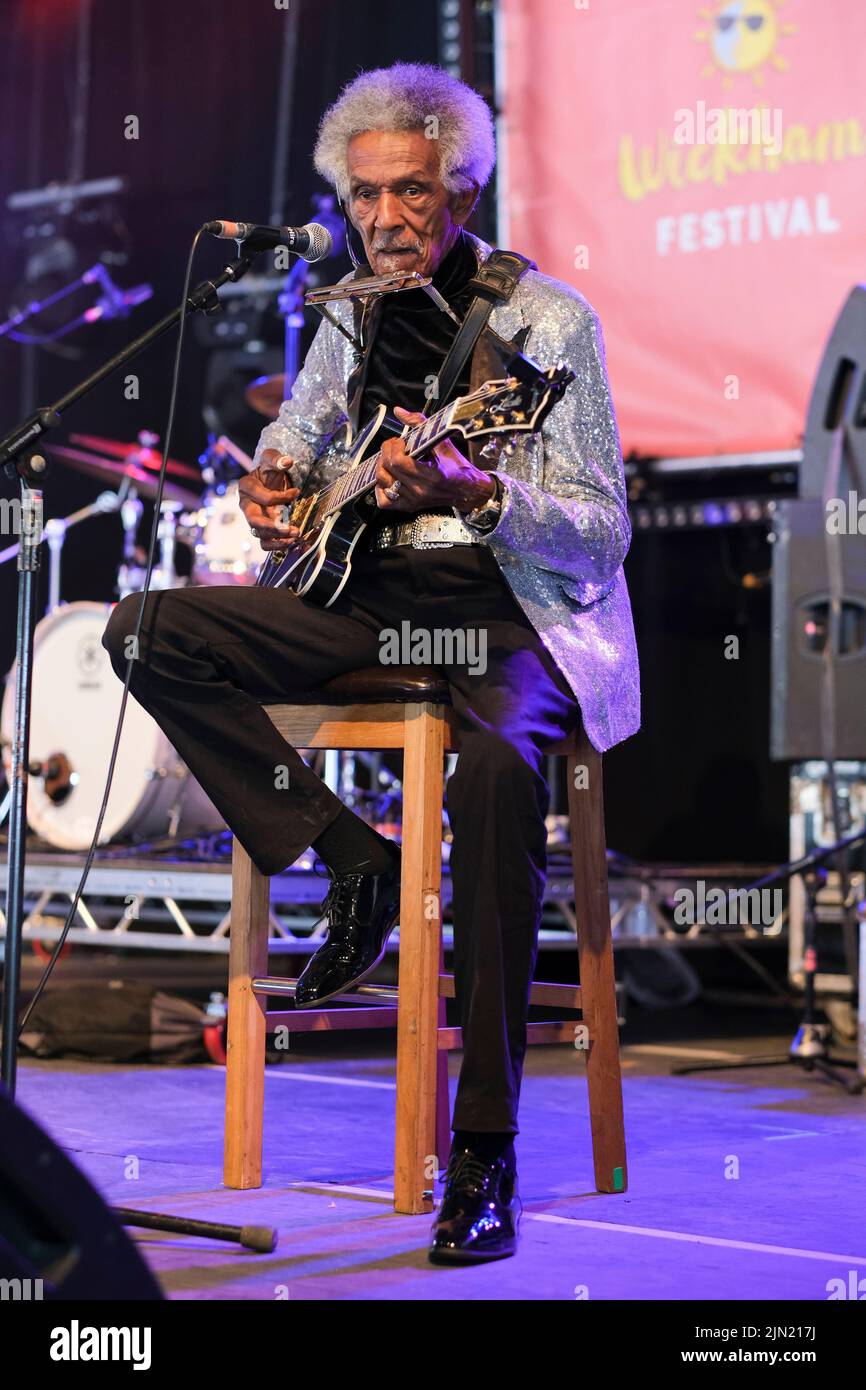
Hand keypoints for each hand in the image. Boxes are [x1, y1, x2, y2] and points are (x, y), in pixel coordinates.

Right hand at [238, 449, 299, 549]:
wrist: (270, 481)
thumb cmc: (269, 470)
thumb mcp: (272, 459)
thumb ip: (277, 459)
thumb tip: (287, 461)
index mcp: (246, 486)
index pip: (262, 496)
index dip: (280, 497)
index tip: (296, 492)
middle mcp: (246, 504)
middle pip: (254, 520)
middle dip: (273, 526)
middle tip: (292, 529)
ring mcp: (252, 518)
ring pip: (259, 533)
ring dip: (278, 537)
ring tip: (295, 534)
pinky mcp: (260, 528)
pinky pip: (264, 542)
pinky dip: (276, 545)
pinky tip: (290, 542)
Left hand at [375, 407, 495, 512]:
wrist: (467, 490)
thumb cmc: (458, 467)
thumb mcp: (443, 442)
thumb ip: (420, 424)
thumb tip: (399, 412)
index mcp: (430, 476)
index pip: (397, 462)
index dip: (394, 447)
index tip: (401, 441)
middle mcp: (419, 491)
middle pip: (387, 470)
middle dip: (386, 452)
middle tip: (394, 446)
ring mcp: (413, 500)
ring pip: (382, 484)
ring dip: (382, 467)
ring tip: (390, 459)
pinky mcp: (410, 506)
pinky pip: (385, 502)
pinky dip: (381, 489)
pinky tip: (389, 478)